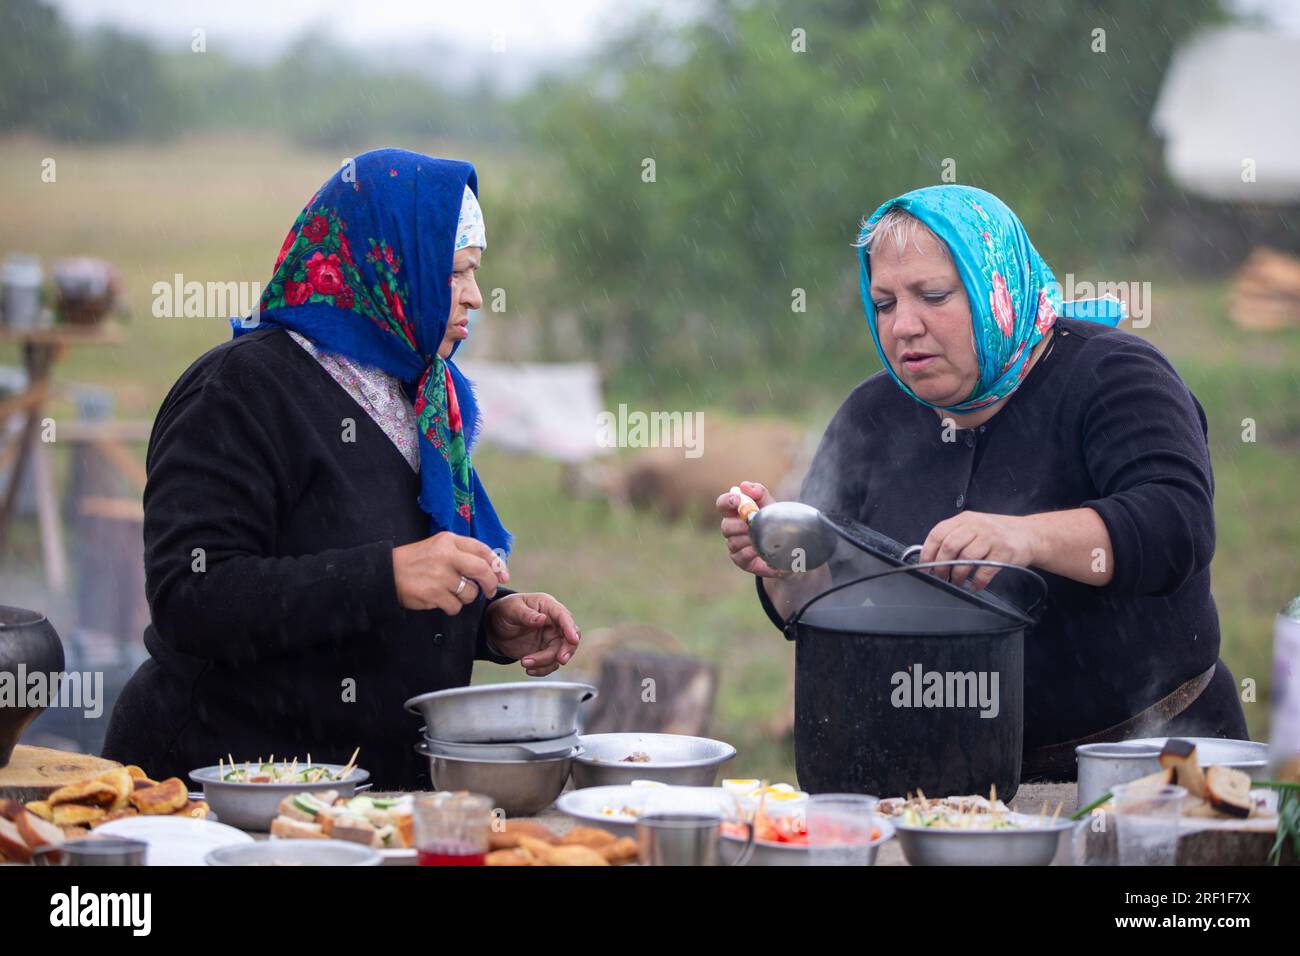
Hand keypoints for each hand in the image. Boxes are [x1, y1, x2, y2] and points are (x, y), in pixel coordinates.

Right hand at [392, 532, 508, 613]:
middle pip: (482, 570)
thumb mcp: (438, 547)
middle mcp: (446, 556)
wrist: (386, 573)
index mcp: (449, 541)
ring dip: (466, 598)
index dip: (497, 564)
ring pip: (470, 592)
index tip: (503, 574)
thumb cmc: (416, 562)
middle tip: (489, 591)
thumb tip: (494, 569)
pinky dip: (452, 608)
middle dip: (491, 583)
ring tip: (452, 593)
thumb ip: (463, 554)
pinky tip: (441, 601)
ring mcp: (439, 575)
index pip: (482, 550)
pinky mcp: (433, 594)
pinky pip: (455, 607)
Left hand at [485, 592, 580, 676]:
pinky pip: (549, 664)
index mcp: (548, 607)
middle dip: (567, 649)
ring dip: (545, 662)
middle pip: (569, 638)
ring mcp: (550, 639)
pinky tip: (529, 669)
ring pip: (558, 654)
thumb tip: (542, 619)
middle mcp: (554, 623)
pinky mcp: (544, 652)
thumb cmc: (505, 611)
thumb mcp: (511, 609)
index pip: (564, 616)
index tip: (573, 639)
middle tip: (560, 659)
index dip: (570, 628)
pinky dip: (541, 670)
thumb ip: (526, 615)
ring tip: (524, 662)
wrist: (495, 627)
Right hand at [716, 480, 783, 577]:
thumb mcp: (770, 504)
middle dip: (740, 524)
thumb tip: (743, 486)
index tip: (737, 500)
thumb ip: (758, 492)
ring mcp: (734, 545)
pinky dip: (751, 552)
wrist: (789, 546)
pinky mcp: (740, 560)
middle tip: (754, 524)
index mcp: (735, 512)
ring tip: (762, 537)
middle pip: (725, 525)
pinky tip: (761, 550)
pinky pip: (740, 556)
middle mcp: (731, 528)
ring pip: (732, 541)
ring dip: (748, 538)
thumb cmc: (775, 522)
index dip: (726, 501)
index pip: (722, 504)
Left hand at [918, 511, 1037, 590]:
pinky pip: (985, 571)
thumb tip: (930, 556)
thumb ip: (954, 536)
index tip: (924, 566)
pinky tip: (974, 585)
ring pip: (965, 559)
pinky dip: (976, 582)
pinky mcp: (1005, 552)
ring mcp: (992, 538)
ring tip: (957, 582)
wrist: (1030, 534)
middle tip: (940, 576)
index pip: (938, 533)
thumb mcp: (974, 526)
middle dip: (940, 566)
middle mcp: (977, 526)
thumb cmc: (997, 533)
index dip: (928, 552)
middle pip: (949, 546)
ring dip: (957, 575)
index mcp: (965, 519)